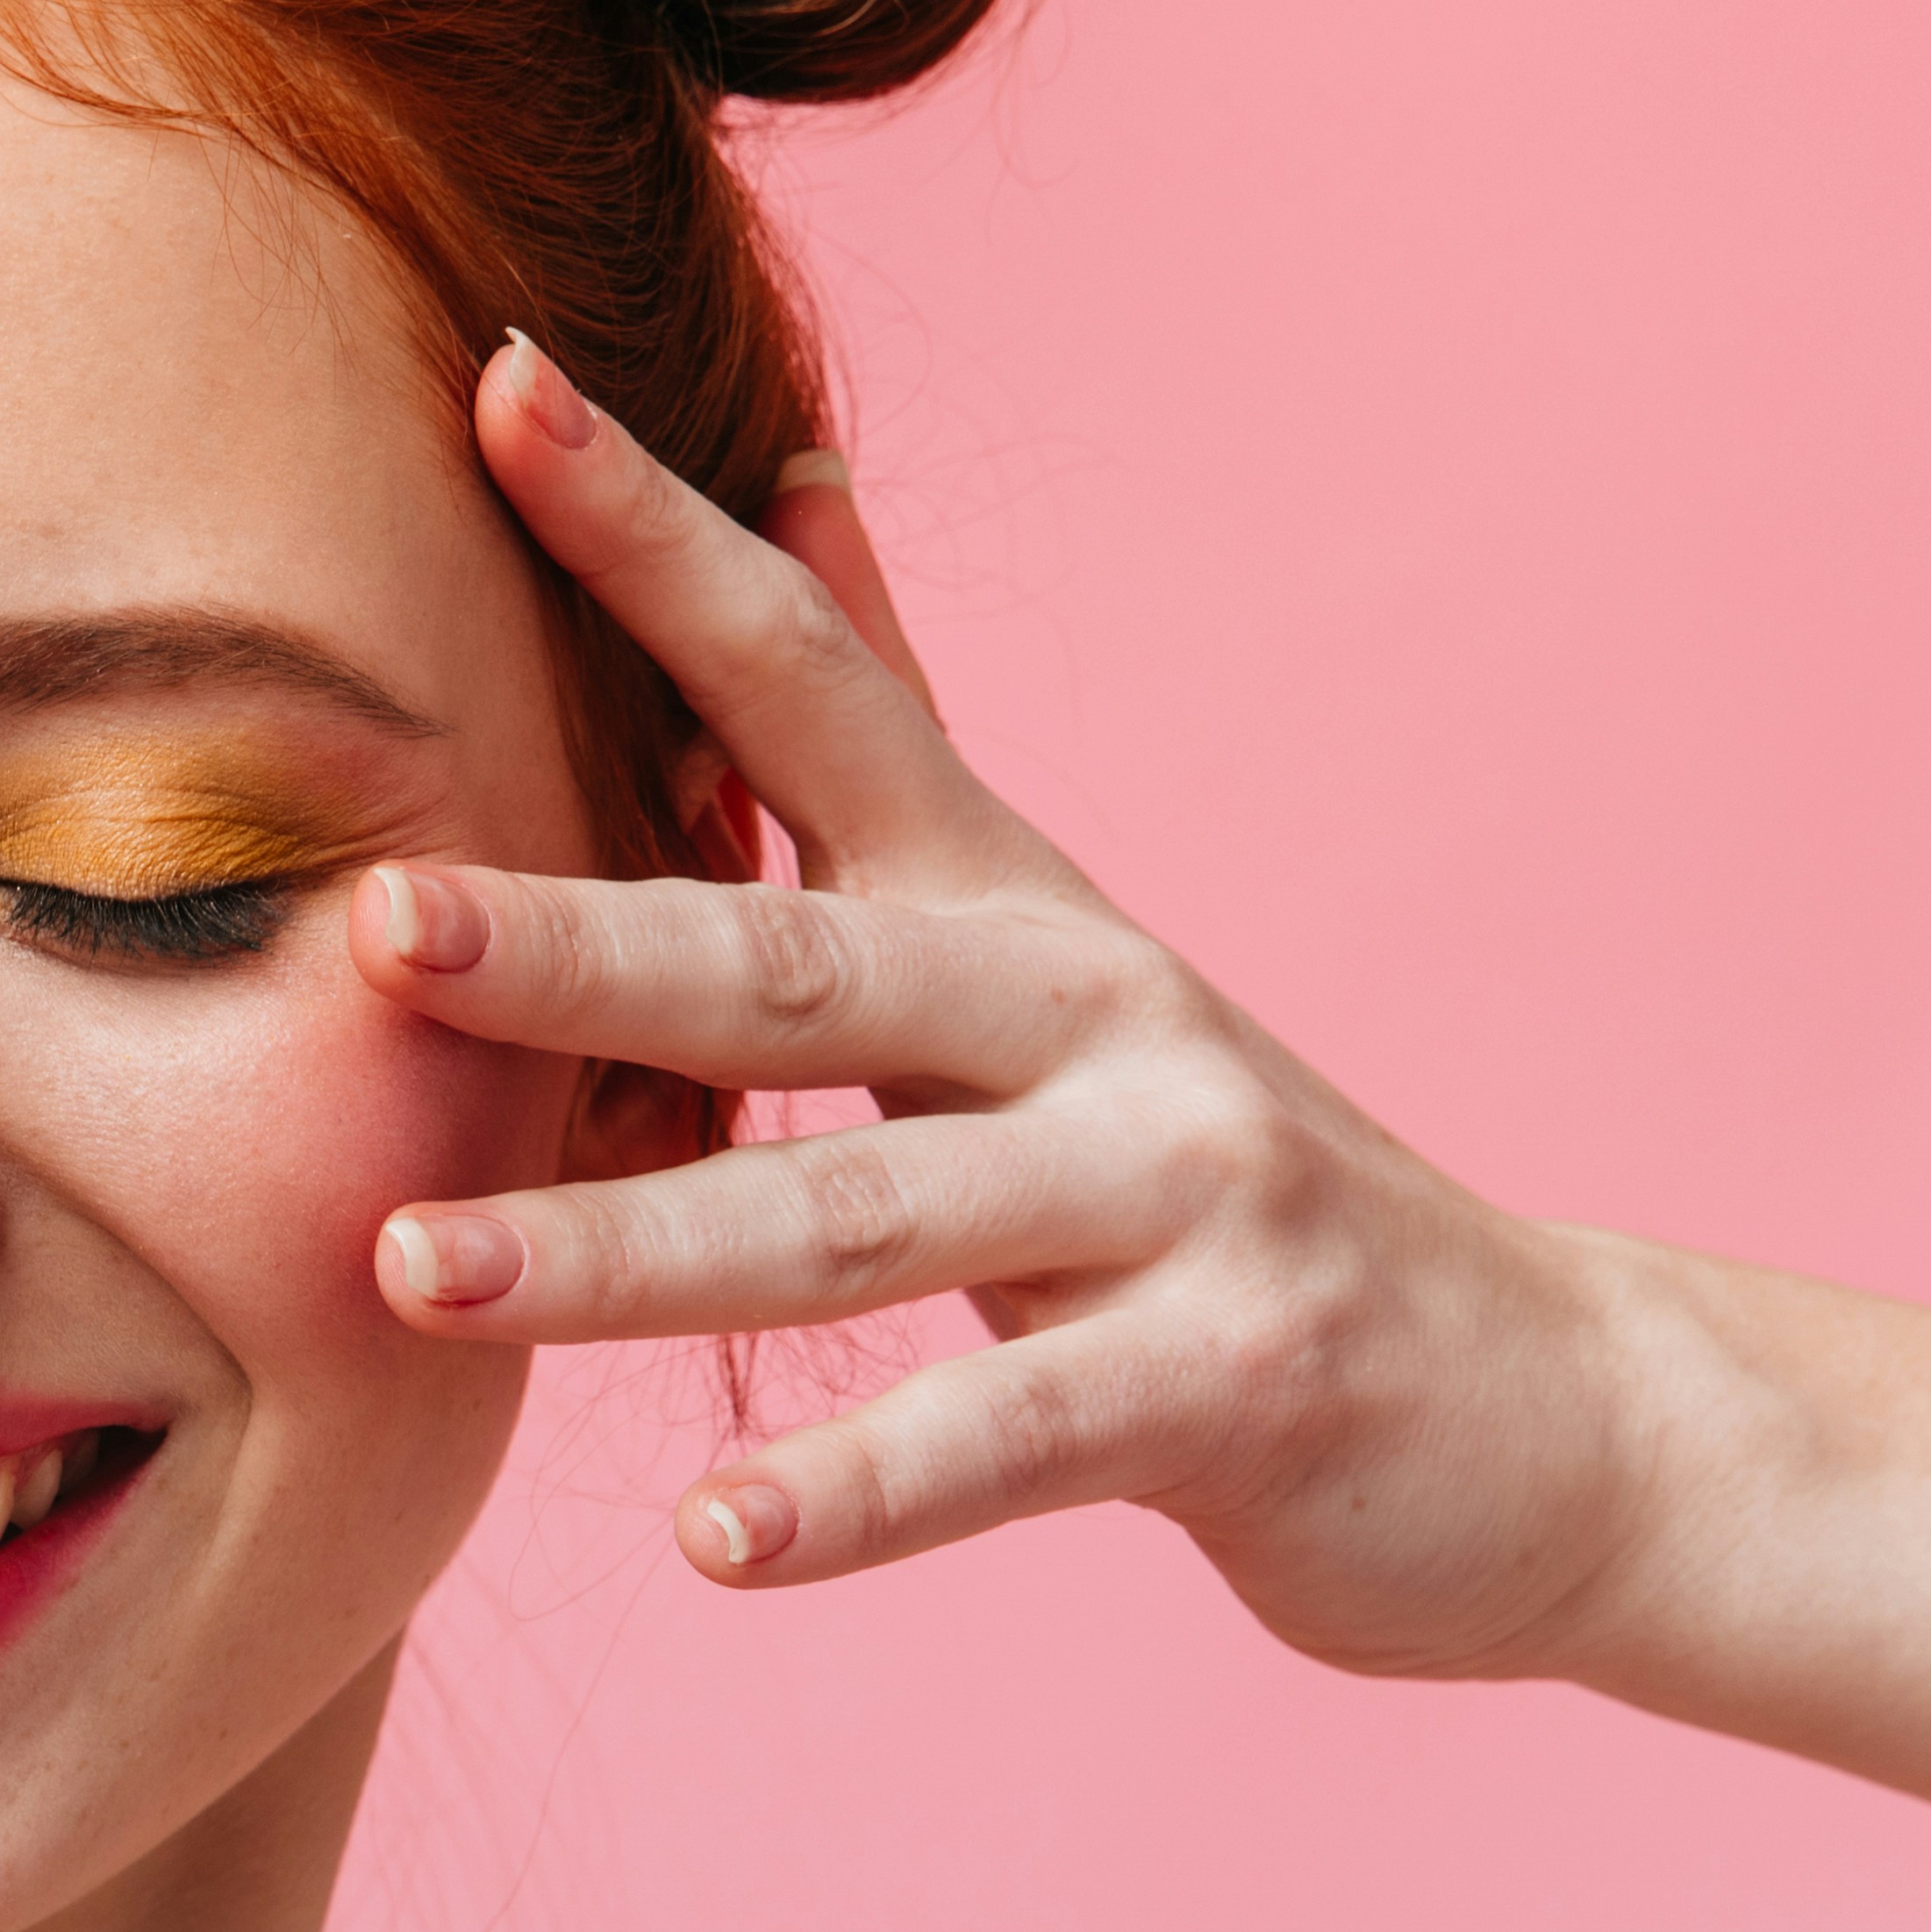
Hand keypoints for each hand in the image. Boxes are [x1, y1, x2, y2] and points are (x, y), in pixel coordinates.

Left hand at [349, 336, 1651, 1680]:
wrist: (1556, 1408)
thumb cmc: (1216, 1187)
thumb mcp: (1046, 943)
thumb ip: (895, 744)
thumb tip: (798, 478)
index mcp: (1007, 907)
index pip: (813, 681)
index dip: (657, 541)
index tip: (497, 389)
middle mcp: (1090, 1013)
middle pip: (792, 960)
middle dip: (573, 943)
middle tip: (374, 923)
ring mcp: (1176, 1190)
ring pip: (861, 1215)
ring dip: (628, 1254)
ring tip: (419, 1272)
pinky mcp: (1235, 1380)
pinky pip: (1010, 1439)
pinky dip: (858, 1494)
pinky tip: (713, 1542)